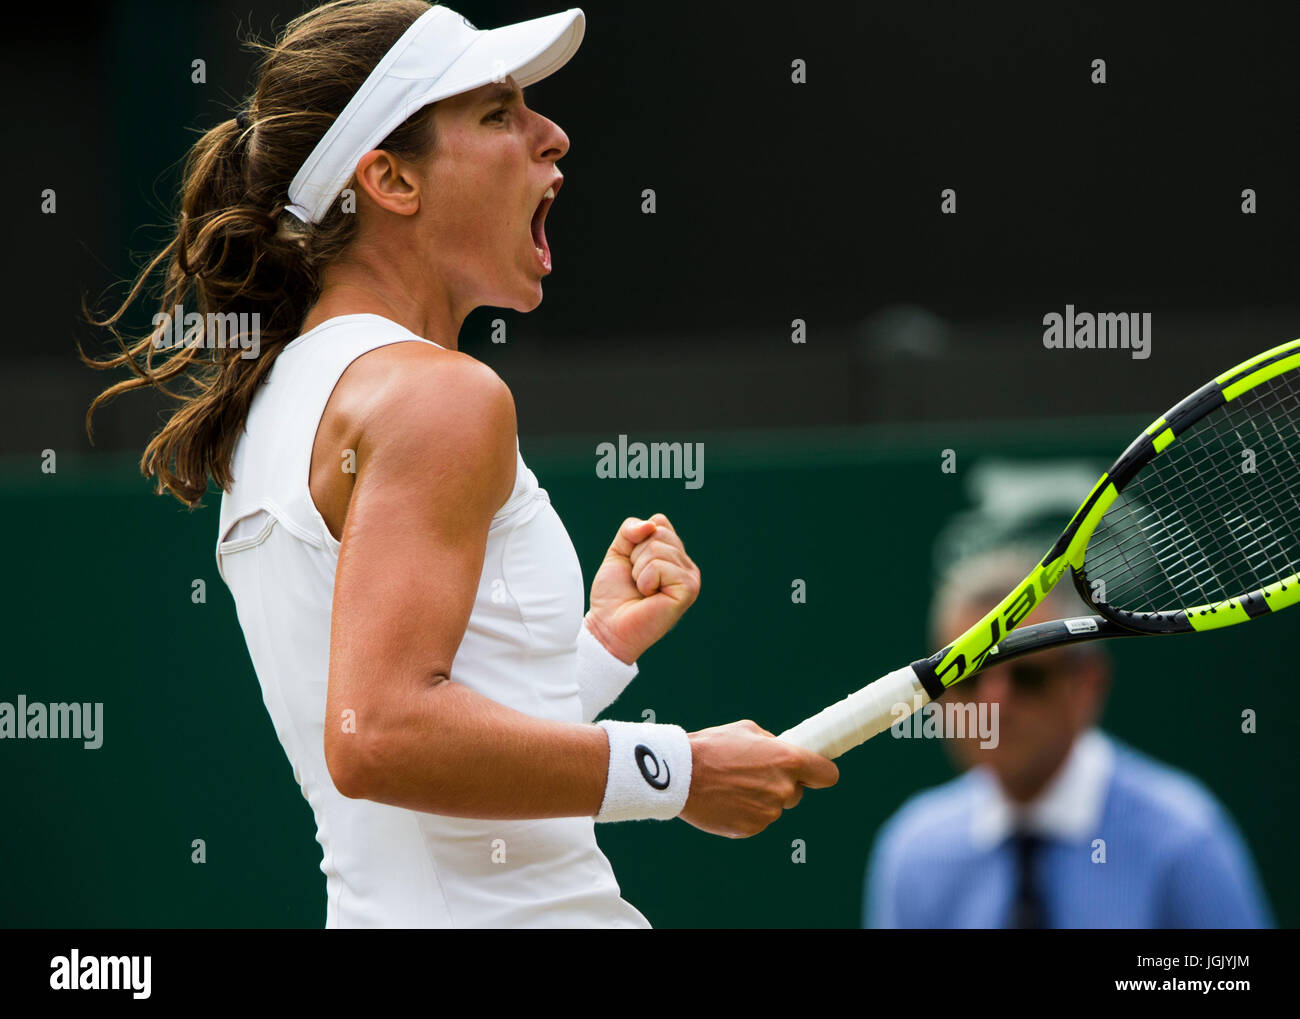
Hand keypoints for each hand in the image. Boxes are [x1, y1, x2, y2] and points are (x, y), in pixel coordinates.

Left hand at [586, 513, 700, 663]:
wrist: (608, 625)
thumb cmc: (614, 594)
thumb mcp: (618, 552)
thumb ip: (630, 530)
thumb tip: (649, 525)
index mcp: (673, 554)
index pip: (659, 522)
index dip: (636, 541)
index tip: (632, 565)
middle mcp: (685, 565)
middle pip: (659, 532)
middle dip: (636, 555)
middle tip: (636, 580)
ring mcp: (690, 577)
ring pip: (658, 548)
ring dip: (639, 570)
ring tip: (642, 589)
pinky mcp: (688, 590)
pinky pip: (660, 566)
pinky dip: (645, 580)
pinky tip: (648, 596)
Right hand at [679, 720, 838, 837]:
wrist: (680, 775)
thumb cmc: (712, 747)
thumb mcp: (747, 731)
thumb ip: (772, 744)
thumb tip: (781, 751)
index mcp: (788, 760)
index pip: (828, 775)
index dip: (820, 774)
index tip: (814, 774)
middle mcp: (784, 789)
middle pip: (796, 793)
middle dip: (781, 785)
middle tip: (754, 774)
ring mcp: (769, 813)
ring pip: (774, 807)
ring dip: (760, 799)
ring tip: (731, 785)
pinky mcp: (752, 829)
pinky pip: (756, 820)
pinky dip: (745, 812)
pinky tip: (725, 799)